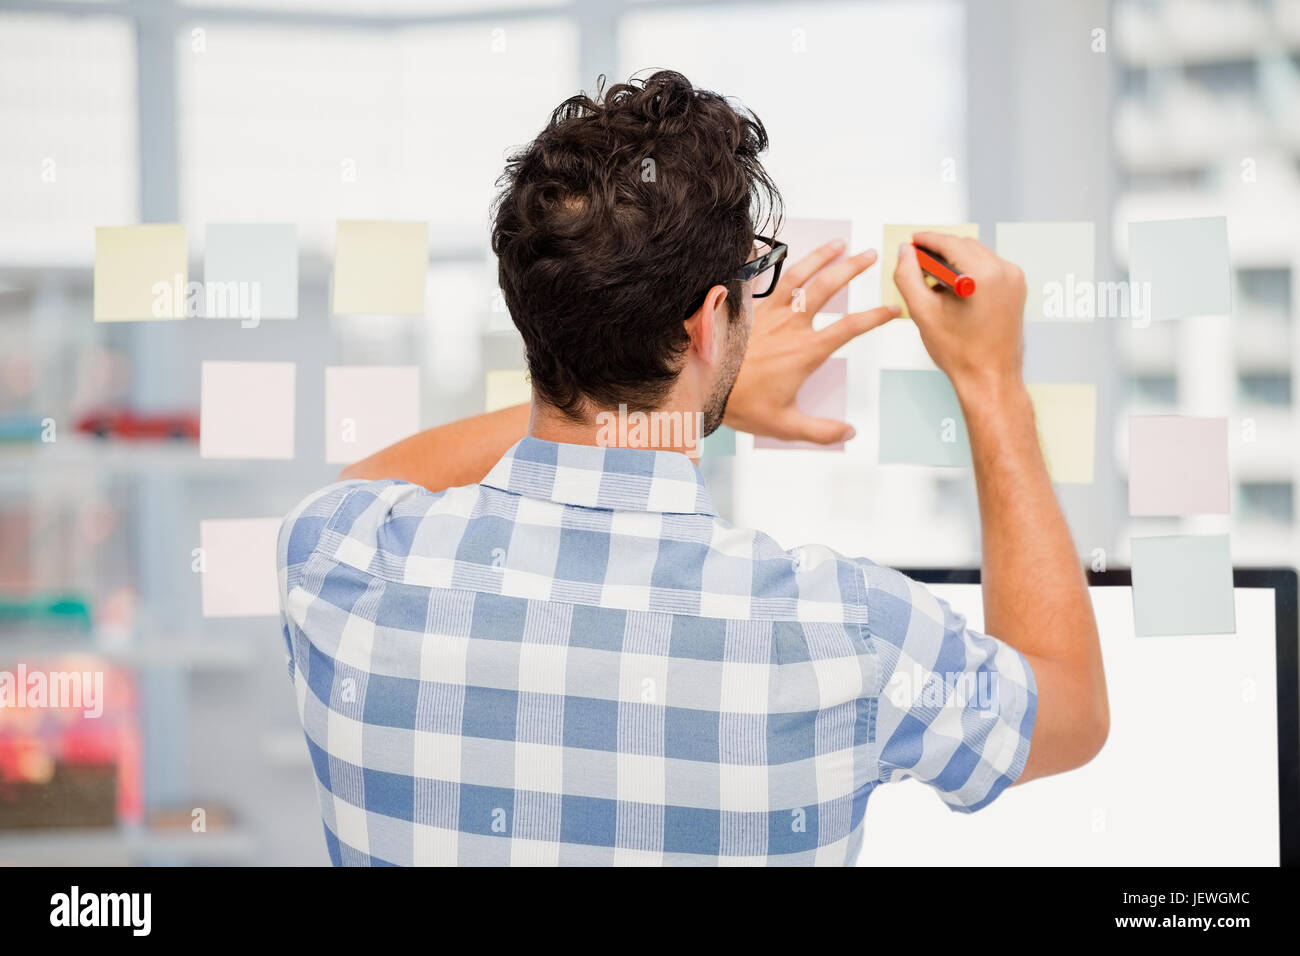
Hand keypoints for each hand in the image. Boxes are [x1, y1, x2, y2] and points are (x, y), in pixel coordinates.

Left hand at [724, 240, 898, 443]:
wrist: (702, 386)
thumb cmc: (741, 404)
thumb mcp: (785, 425)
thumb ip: (820, 430)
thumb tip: (849, 433)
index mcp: (806, 351)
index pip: (850, 327)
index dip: (876, 316)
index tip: (893, 308)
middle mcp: (791, 325)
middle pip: (828, 287)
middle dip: (852, 268)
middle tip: (869, 256)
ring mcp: (768, 314)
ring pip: (799, 275)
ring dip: (820, 257)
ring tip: (838, 244)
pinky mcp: (749, 311)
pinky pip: (763, 280)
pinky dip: (769, 262)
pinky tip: (771, 247)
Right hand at [893, 232, 1026, 399]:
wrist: (990, 378)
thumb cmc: (961, 353)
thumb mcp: (923, 313)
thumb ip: (908, 277)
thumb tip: (904, 253)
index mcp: (984, 275)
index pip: (950, 243)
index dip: (926, 240)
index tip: (912, 242)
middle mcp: (1005, 272)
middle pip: (965, 246)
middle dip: (939, 251)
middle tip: (916, 262)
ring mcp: (1014, 280)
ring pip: (977, 255)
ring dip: (954, 261)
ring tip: (933, 282)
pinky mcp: (1017, 288)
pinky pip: (988, 268)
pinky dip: (969, 271)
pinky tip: (953, 291)